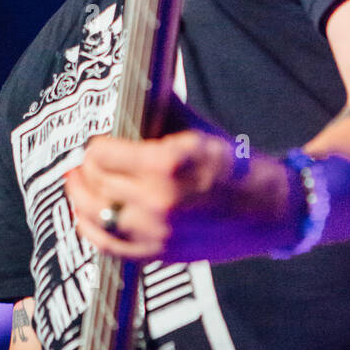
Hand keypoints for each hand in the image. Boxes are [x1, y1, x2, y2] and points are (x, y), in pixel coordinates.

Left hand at [63, 128, 295, 264]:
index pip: (104, 154)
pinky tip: (86, 216)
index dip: (97, 145)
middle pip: (96, 182)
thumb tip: (132, 95)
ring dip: (81, 197)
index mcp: (167, 163)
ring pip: (94, 215)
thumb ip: (160, 114)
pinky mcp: (159, 254)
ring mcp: (156, 232)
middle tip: (91, 160)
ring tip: (79, 184)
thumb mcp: (198, 131)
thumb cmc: (235, 165)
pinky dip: (90, 230)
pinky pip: (108, 247)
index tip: (100, 142)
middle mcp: (157, 200)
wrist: (270, 211)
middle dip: (88, 168)